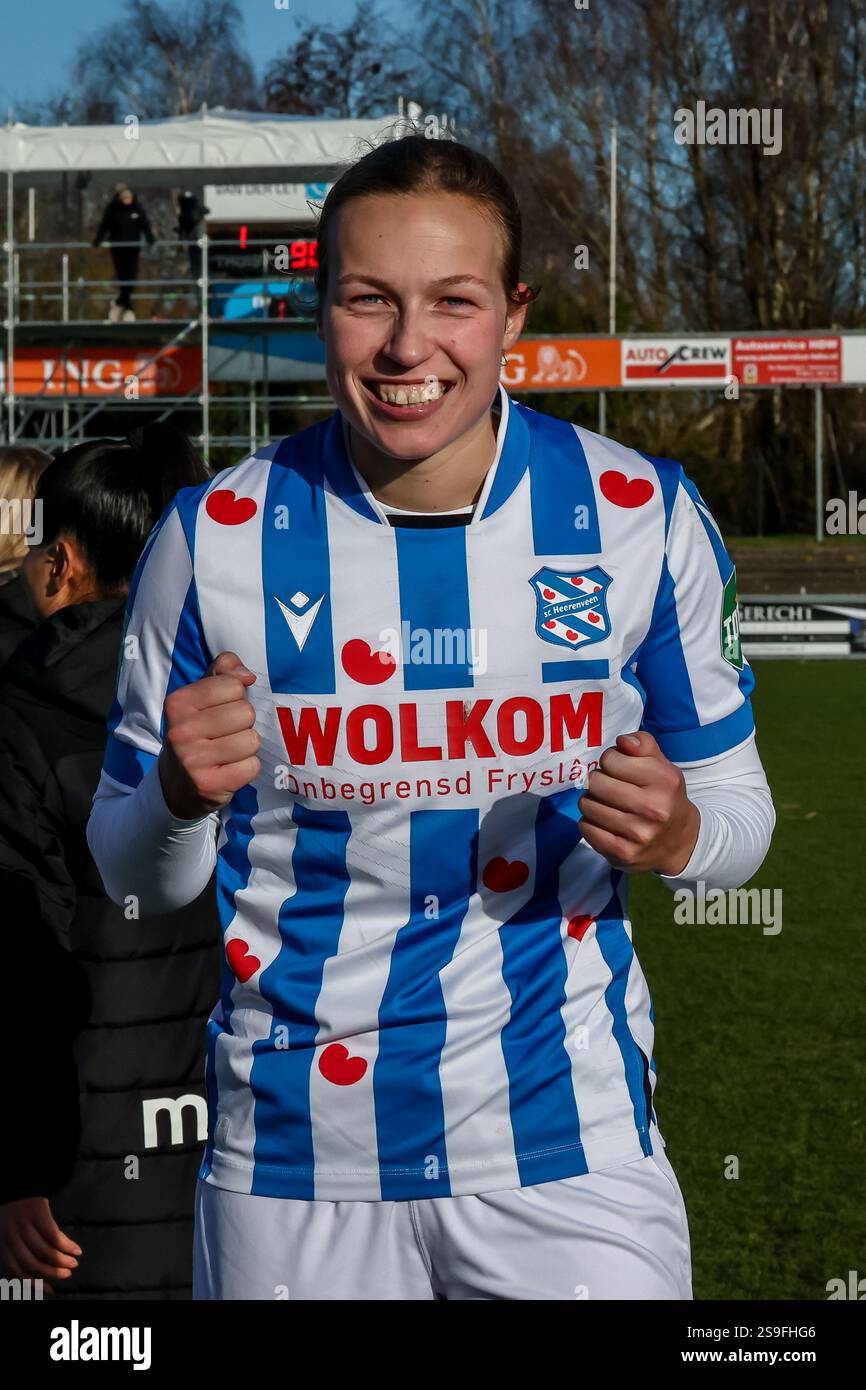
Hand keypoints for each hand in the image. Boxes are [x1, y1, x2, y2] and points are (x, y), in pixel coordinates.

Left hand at [0, 1197, 80, 1291]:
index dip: (34, 1284)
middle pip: (32, 1264)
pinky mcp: (38, 1213)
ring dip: (62, 1261)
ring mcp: (24, 1224)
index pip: (17, 1271)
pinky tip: (76, 1250)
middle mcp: (11, 1236)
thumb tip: (39, 1271)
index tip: (50, 1290)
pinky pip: (54, 1236)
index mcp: (2, 1242)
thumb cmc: (16, 1207)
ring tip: (74, 1263)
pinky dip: (67, 1246)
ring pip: (44, 1251)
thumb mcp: (9, 1229)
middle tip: (67, 1275)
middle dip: (51, 1273)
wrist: (19, 1179)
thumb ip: (19, 1247)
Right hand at [158, 650, 260, 819]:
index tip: (221, 709)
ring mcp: (193, 761)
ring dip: (246, 746)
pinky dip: (246, 768)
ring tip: (227, 752)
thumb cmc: (196, 731)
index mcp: (178, 702)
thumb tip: (247, 675)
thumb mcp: (200, 697)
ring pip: (252, 740)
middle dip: (243, 723)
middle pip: (246, 713)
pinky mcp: (209, 785)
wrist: (176, 784)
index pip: (234, 685)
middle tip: (225, 734)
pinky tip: (228, 769)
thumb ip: (222, 673)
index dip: (236, 697)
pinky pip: (252, 766)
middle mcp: (181, 731)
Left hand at [579, 731, 699, 875]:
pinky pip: (586, 828)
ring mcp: (638, 834)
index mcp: (664, 780)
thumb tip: (622, 742)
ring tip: (605, 804)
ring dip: (591, 801)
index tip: (619, 769)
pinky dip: (589, 823)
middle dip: (598, 780)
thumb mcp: (662, 765)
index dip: (610, 760)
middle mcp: (653, 808)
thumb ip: (643, 744)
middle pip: (596, 782)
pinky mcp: (623, 854)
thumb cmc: (664, 796)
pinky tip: (604, 822)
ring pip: (587, 805)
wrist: (680, 842)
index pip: (611, 758)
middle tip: (608, 787)